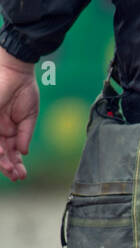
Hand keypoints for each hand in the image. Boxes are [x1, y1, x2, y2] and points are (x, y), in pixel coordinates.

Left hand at [0, 47, 37, 181]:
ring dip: (2, 160)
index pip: (10, 150)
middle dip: (8, 165)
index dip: (15, 163)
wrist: (16, 71)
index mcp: (9, 128)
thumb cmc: (24, 90)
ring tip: (11, 171)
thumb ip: (25, 134)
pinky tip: (2, 155)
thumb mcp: (29, 116)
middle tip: (17, 176)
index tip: (22, 175)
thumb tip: (24, 152)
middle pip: (0, 151)